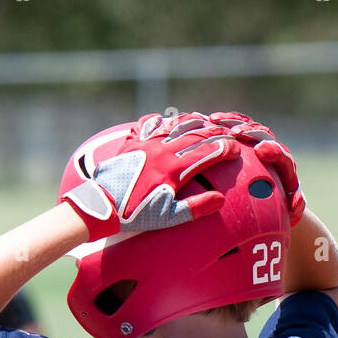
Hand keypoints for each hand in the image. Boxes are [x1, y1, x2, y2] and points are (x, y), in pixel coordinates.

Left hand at [61, 113, 241, 240]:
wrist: (101, 205)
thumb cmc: (135, 214)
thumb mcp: (167, 217)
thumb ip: (195, 207)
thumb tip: (220, 199)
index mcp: (174, 169)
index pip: (208, 152)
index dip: (225, 149)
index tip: (236, 150)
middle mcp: (162, 151)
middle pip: (195, 135)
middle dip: (214, 133)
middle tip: (226, 133)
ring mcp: (146, 145)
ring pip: (174, 126)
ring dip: (192, 122)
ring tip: (203, 120)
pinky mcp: (131, 144)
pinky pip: (147, 125)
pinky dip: (159, 121)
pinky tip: (163, 120)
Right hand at [208, 112, 305, 225]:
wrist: (268, 201)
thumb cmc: (278, 209)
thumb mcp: (287, 212)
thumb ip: (294, 206)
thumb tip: (297, 202)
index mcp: (282, 164)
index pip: (280, 154)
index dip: (272, 150)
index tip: (260, 150)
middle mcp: (269, 148)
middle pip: (260, 133)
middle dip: (248, 130)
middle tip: (233, 132)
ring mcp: (252, 141)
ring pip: (243, 125)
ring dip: (229, 122)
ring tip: (212, 121)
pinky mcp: (237, 139)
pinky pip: (226, 127)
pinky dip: (215, 124)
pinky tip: (200, 123)